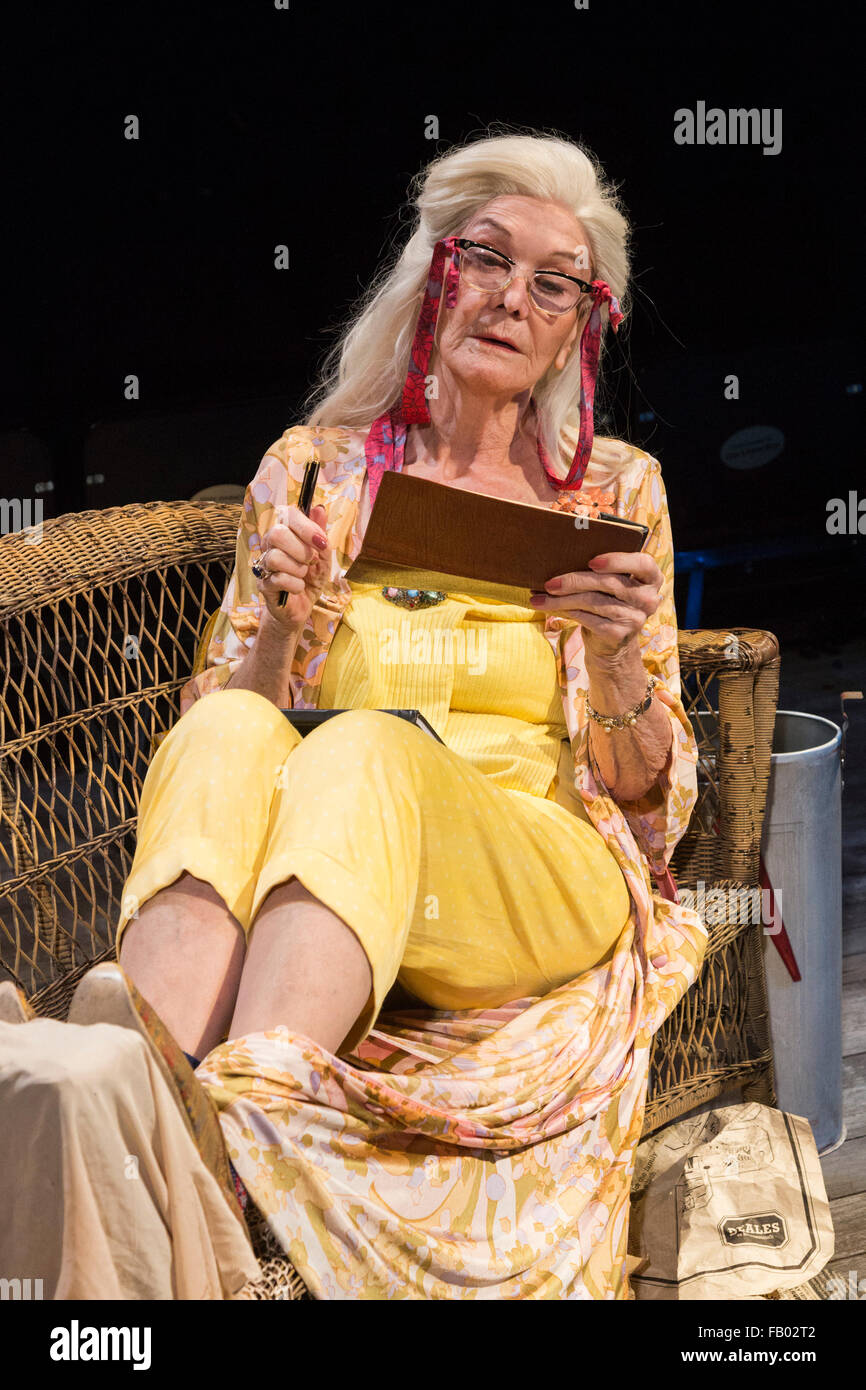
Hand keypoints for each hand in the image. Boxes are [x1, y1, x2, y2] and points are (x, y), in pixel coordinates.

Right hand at [254, 503, 330, 628]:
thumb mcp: (323, 556)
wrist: (303, 607)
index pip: (288, 515)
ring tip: (303, 575)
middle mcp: (270, 545)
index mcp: (285, 533)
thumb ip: (320, 534)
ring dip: (298, 569)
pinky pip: (278, 579)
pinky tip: (297, 588)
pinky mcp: (263, 585)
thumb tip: (319, 508)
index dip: (306, 527)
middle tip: (310, 562)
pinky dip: (295, 585)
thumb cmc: (310, 579)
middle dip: (301, 550)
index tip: (321, 542)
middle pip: (277, 534)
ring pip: (276, 558)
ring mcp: (264, 565)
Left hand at [528, 550, 663, 661]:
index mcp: (651, 578)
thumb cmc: (608, 604)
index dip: (618, 560)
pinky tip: (550, 608)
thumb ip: (602, 570)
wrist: (611, 645)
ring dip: (562, 599)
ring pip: (593, 602)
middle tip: (549, 583)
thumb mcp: (612, 586)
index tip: (592, 561)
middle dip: (575, 581)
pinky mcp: (618, 634)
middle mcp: (648, 599)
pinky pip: (587, 618)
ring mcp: (635, 618)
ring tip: (540, 598)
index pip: (643, 563)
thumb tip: (561, 556)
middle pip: (609, 583)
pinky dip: (565, 612)